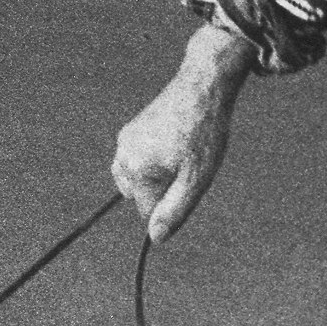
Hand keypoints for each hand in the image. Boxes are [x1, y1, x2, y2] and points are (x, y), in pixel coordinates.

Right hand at [113, 25, 253, 241]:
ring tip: (183, 151)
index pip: (148, 212)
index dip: (173, 202)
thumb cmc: (204, 134)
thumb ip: (174, 211)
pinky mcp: (131, 130)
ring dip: (159, 174)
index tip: (190, 178)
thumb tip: (155, 239)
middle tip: (188, 162)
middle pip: (142, 196)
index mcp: (136, 171)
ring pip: (140, 179)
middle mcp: (123, 156)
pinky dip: (156, 159)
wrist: (203, 86)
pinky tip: (176, 142)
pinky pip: (140, 160)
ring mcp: (125, 141)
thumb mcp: (195, 179)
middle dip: (165, 188)